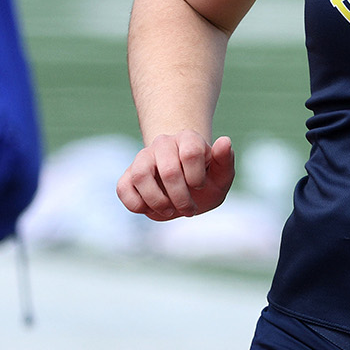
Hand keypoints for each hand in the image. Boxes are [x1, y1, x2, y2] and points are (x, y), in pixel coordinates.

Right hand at [115, 131, 234, 220]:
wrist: (185, 187)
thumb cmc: (206, 180)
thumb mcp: (222, 175)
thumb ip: (225, 160)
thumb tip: (225, 141)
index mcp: (188, 138)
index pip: (191, 153)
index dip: (197, 178)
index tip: (200, 186)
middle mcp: (163, 143)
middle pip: (169, 171)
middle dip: (182, 198)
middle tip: (189, 209)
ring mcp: (142, 158)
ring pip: (141, 176)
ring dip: (158, 202)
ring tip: (169, 210)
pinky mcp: (127, 176)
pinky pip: (123, 189)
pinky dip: (138, 205)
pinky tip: (151, 209)